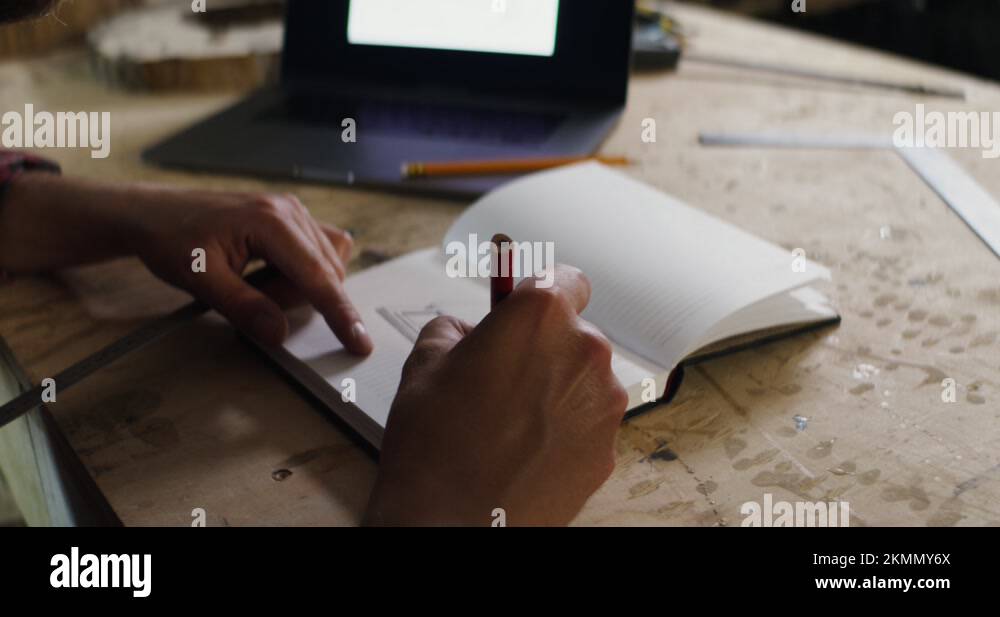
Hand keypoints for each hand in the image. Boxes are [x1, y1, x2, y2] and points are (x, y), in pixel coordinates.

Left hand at [2, 173, 371, 352]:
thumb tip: (280, 334)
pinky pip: (317, 253)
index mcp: (271, 222)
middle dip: (293, 298)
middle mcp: (290, 211)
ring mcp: (293, 212)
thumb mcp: (199, 280)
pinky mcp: (291, 218)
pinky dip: (300, 273)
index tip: (359, 341)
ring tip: (251, 282)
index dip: (340, 313)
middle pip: (324, 273)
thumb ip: (243, 308)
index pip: (318, 277)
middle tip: (247, 295)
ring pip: (324, 265)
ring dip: (294, 286)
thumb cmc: (170, 240)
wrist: (152, 214)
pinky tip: (267, 274)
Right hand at [364, 266, 627, 525]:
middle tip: (503, 379)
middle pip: (575, 334)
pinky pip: (588, 423)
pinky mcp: (608, 448)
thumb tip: (465, 329)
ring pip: (584, 380)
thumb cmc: (434, 442)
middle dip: (545, 349)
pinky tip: (527, 451)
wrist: (452, 524)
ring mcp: (604, 403)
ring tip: (511, 423)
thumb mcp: (424, 364)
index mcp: (540, 315)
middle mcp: (584, 350)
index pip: (567, 278)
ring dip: (558, 390)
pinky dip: (565, 430)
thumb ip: (452, 329)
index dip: (545, 293)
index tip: (529, 309)